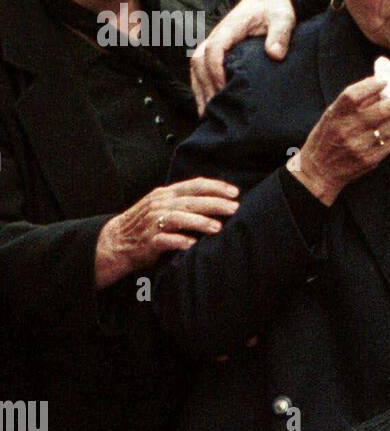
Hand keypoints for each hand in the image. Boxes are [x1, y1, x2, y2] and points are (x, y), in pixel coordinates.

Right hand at [94, 177, 240, 287]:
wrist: (114, 241)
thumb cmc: (145, 224)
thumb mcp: (162, 205)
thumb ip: (184, 201)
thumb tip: (217, 200)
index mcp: (166, 194)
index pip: (194, 185)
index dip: (216, 187)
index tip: (235, 192)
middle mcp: (160, 205)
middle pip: (190, 201)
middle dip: (214, 204)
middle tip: (234, 208)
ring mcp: (152, 223)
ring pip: (178, 218)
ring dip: (199, 222)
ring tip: (217, 227)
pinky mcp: (147, 241)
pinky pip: (165, 240)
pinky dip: (179, 241)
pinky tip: (193, 244)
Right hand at [190, 0, 296, 114]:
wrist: (268, 0)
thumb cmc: (274, 10)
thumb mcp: (282, 18)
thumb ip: (280, 35)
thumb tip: (275, 55)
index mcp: (231, 27)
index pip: (214, 49)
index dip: (216, 71)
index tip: (224, 90)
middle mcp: (217, 35)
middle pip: (199, 60)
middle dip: (205, 85)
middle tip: (215, 109)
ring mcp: (214, 43)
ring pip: (196, 66)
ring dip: (199, 89)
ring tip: (206, 114)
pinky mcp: (216, 50)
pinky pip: (201, 68)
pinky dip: (201, 86)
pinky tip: (207, 105)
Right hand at [290, 76, 389, 205]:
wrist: (319, 170)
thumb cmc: (326, 138)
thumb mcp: (332, 115)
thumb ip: (352, 102)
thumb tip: (379, 85)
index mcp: (335, 115)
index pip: (354, 94)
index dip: (372, 85)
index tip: (383, 82)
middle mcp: (347, 130)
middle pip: (381, 110)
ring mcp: (359, 146)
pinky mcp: (370, 159)